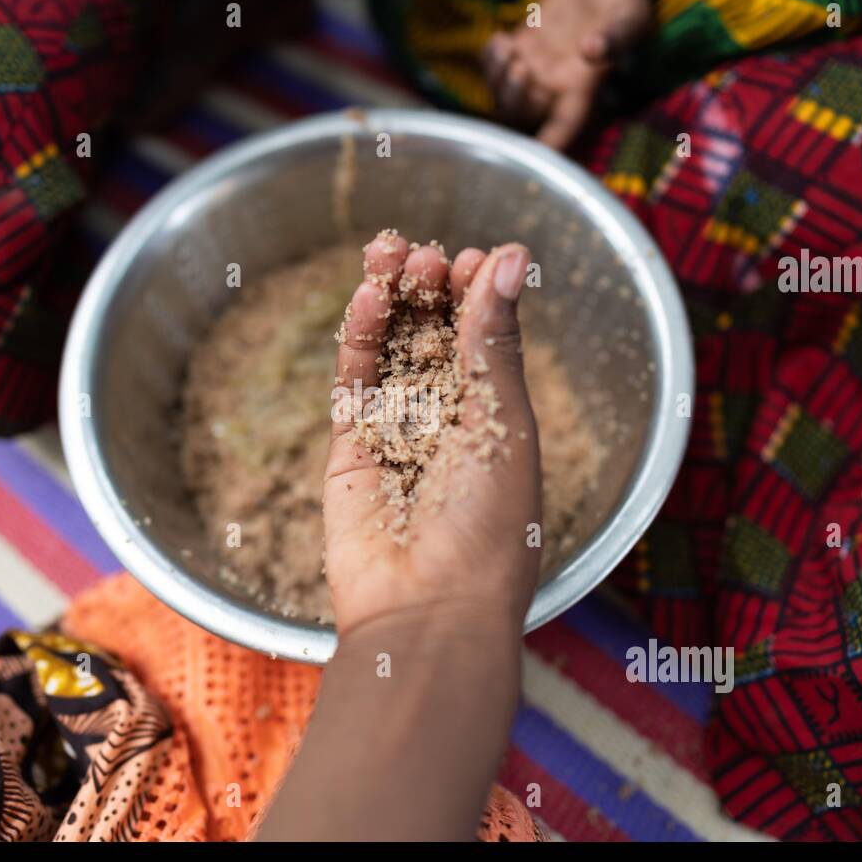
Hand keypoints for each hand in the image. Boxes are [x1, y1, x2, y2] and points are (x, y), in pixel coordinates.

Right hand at [323, 234, 541, 643]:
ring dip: (392, 300)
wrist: (429, 609)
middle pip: (435, 337)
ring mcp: (397, 434)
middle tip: (427, 254)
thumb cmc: (489, 526)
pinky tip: (371, 297)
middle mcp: (449, 424)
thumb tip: (510, 256)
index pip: (486, 341)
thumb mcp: (502, 421)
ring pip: (391, 351)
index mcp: (499, 421)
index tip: (479, 257)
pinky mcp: (351, 448)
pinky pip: (355, 381)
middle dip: (431, 290)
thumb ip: (495, 340)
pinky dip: (361, 337)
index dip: (480, 296)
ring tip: (391, 251)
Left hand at [483, 0, 654, 148]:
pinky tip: (501, 39)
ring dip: (497, 77)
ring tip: (506, 46)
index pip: (564, 126)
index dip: (548, 146)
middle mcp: (556, 86)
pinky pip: (495, 66)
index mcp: (583, 88)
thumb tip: (591, 51)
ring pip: (504, 94)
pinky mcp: (522, 47)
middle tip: (520, 66)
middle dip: (514, 98)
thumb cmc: (626, 1)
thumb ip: (615, 36)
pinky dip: (489, 58)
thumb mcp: (629, 17)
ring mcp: (536, 68)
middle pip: (524, 115)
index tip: (531, 157)